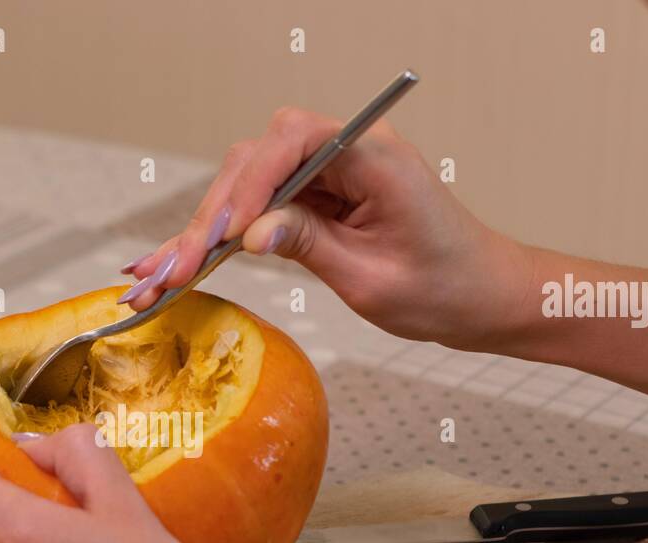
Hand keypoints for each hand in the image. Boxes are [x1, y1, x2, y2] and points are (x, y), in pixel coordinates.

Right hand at [120, 107, 533, 353]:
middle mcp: (348, 153)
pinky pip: (262, 206)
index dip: (251, 182)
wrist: (482, 297)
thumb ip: (310, 246)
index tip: (226, 231)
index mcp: (374, 155)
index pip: (293, 140)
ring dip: (208, 226)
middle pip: (259, 160)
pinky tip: (182, 259)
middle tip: (178, 267)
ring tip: (165, 272)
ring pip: (251, 183)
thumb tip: (249, 234)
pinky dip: (224, 234)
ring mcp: (330, 175)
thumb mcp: (373, 278)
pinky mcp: (318, 200)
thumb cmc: (446, 288)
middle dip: (214, 212)